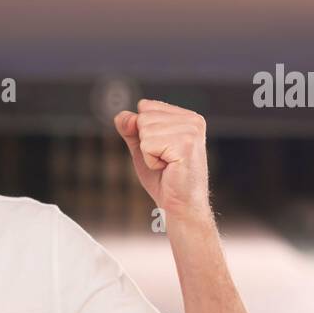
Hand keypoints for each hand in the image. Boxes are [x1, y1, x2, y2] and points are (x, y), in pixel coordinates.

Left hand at [113, 99, 211, 221]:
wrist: (180, 205)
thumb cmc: (164, 179)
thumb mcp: (142, 148)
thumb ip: (131, 129)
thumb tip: (121, 115)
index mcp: (186, 117)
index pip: (146, 106)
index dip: (143, 132)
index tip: (161, 150)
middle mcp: (192, 120)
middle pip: (143, 117)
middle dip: (145, 143)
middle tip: (163, 160)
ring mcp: (191, 131)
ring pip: (144, 130)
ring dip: (148, 153)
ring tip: (166, 164)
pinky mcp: (185, 144)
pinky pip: (148, 145)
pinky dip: (150, 161)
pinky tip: (168, 168)